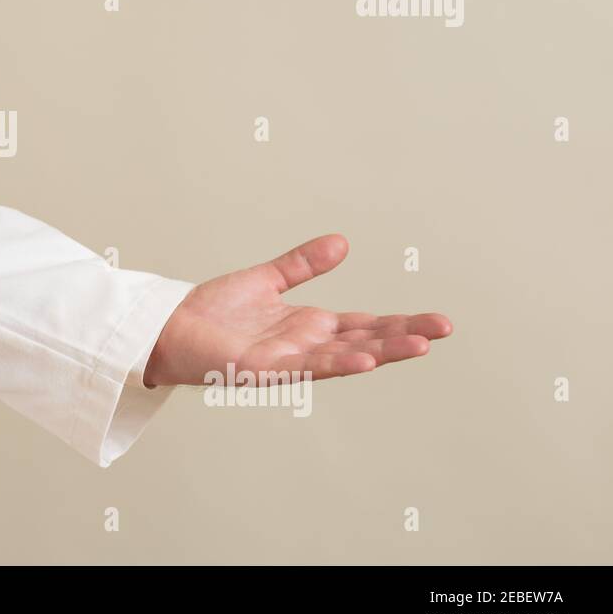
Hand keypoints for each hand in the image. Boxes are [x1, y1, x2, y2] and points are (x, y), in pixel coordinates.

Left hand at [144, 234, 451, 386]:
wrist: (170, 327)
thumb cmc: (212, 312)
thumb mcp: (266, 280)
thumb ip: (302, 265)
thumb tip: (341, 243)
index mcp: (310, 326)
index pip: (367, 324)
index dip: (401, 322)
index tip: (439, 322)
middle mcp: (305, 345)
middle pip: (366, 341)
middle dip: (405, 336)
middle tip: (445, 329)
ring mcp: (288, 360)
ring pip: (344, 356)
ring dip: (381, 352)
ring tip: (419, 345)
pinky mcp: (264, 370)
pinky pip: (306, 367)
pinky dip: (335, 363)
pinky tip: (363, 359)